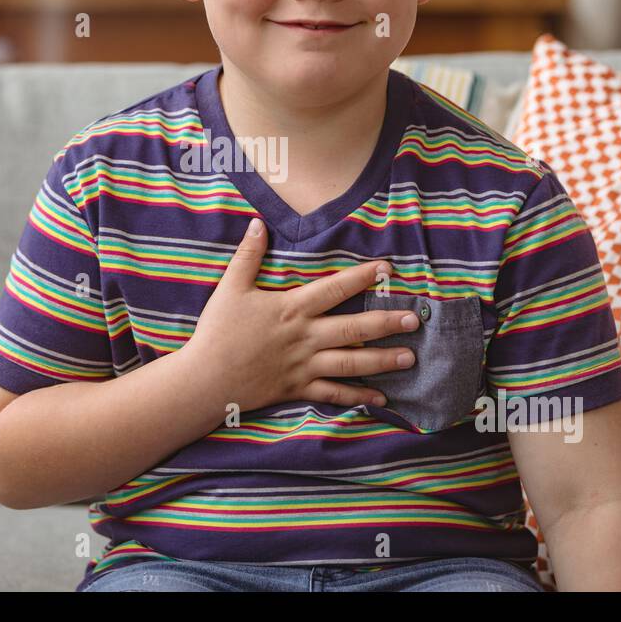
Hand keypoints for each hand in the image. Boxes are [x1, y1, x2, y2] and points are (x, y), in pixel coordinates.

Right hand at [187, 216, 421, 413]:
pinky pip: (334, 394)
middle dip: (386, 322)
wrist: (205, 378)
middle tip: (414, 319)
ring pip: (351, 362)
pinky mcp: (298, 388)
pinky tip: (381, 397)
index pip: (334, 288)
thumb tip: (259, 224)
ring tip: (410, 357)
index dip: (361, 277)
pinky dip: (358, 397)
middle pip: (353, 327)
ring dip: (382, 359)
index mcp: (291, 308)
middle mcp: (304, 337)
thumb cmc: (218, 332)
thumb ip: (248, 256)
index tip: (386, 268)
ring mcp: (304, 365)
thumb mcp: (230, 288)